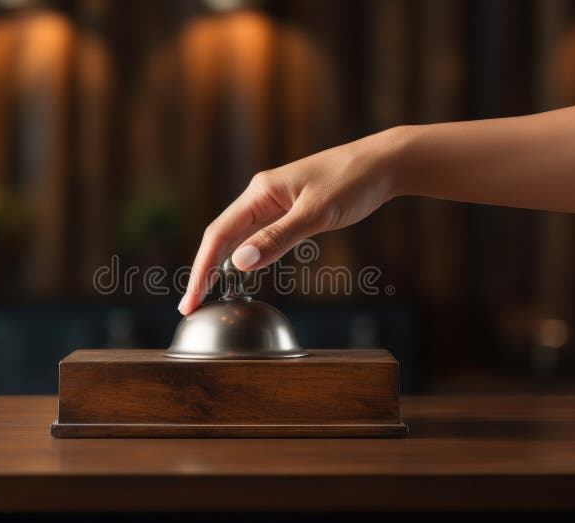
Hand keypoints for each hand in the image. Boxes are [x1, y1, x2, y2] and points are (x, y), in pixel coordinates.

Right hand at [178, 127, 410, 314]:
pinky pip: (258, 237)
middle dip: (204, 271)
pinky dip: (244, 257)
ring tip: (206, 295)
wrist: (383, 164)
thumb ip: (278, 238)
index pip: (218, 234)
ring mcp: (274, 204)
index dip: (201, 269)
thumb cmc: (353, 182)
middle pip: (221, 237)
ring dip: (219, 266)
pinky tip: (239, 272)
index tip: (191, 300)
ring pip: (238, 238)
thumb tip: (238, 264)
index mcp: (260, 193)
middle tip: (190, 307)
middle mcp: (261, 197)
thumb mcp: (316, 212)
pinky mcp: (289, 211)